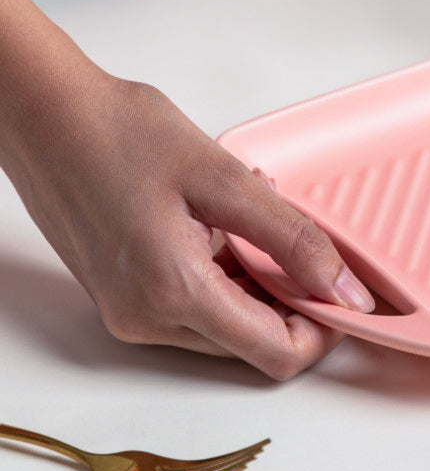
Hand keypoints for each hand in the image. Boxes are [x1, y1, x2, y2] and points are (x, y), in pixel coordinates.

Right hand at [3, 72, 373, 379]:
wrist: (43, 116)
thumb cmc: (118, 134)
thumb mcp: (224, 179)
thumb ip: (292, 239)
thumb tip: (343, 287)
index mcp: (174, 293)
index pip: (275, 354)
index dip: (324, 330)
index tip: (345, 292)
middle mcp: (147, 320)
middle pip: (252, 345)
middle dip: (293, 304)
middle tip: (307, 245)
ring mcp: (130, 312)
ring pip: (225, 328)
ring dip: (259, 287)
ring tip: (257, 224)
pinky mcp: (124, 297)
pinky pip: (194, 309)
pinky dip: (226, 279)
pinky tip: (225, 228)